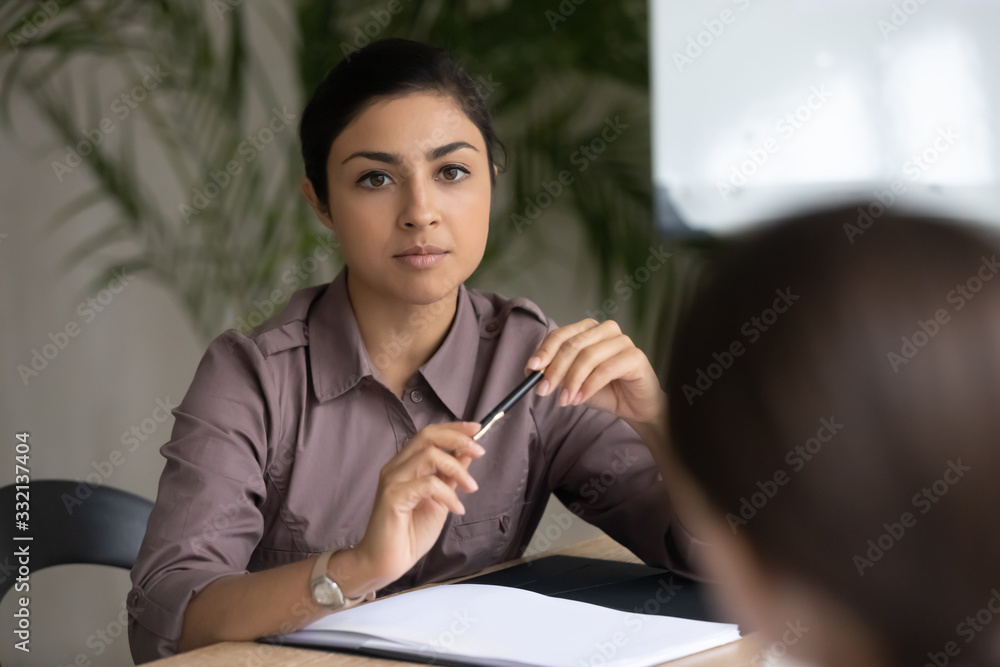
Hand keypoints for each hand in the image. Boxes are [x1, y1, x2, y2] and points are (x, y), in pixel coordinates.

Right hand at [355, 422, 483, 586]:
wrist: (385, 562)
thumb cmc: (410, 533)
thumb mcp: (440, 500)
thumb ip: (450, 477)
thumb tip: (467, 454)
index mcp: (405, 464)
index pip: (429, 434)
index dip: (454, 428)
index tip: (477, 429)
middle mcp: (396, 467)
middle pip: (428, 436)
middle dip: (457, 439)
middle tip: (479, 451)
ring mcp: (392, 480)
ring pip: (429, 455)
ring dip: (457, 469)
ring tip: (472, 487)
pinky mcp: (392, 496)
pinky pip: (428, 484)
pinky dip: (448, 494)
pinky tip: (457, 509)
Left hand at [525, 318, 665, 427]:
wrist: (634, 407)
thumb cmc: (604, 390)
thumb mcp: (573, 381)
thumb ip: (556, 372)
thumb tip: (532, 369)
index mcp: (588, 330)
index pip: (560, 334)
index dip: (544, 351)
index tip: (530, 369)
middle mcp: (605, 329)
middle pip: (572, 345)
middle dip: (554, 369)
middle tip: (543, 391)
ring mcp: (622, 341)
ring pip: (588, 356)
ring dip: (571, 381)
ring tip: (564, 400)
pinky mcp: (635, 356)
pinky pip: (606, 369)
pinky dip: (589, 386)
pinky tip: (580, 398)